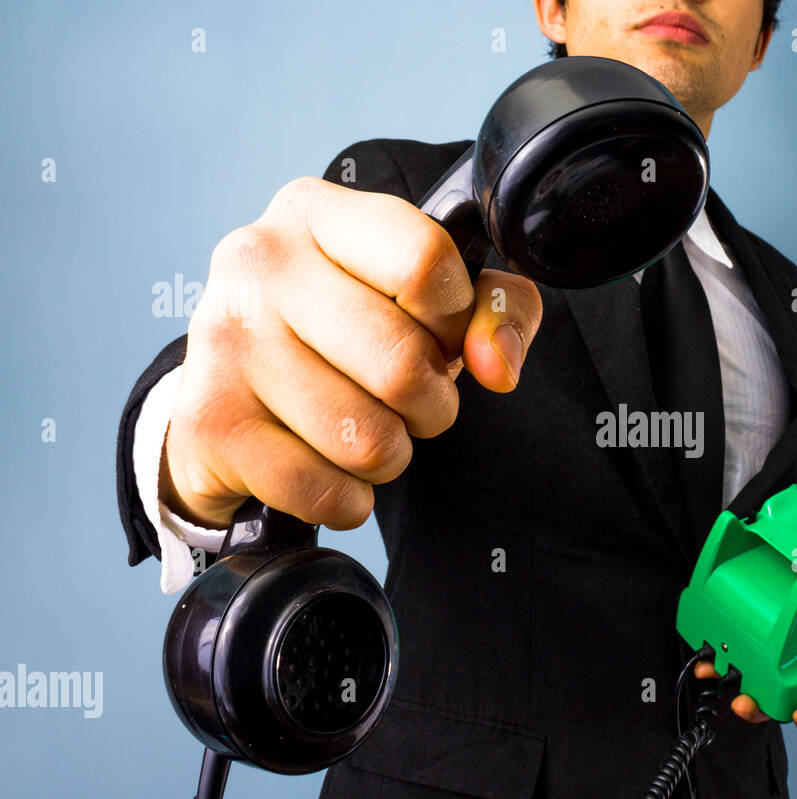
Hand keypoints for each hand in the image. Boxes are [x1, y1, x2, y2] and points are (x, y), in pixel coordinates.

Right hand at [160, 176, 543, 530]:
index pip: (425, 261)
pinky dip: (347, 499)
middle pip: (402, 361)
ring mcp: (226, 340)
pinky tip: (326, 469)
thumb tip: (497, 365)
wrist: (227, 409)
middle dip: (431, 405)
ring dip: (389, 456)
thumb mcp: (428, 303)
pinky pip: (326, 490)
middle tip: (411, 404)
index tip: (440, 336)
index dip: (456, 319)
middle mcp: (260, 262)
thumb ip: (495, 311)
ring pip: (368, 438)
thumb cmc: (343, 343)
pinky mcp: (211, 422)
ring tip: (363, 432)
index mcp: (317, 214)